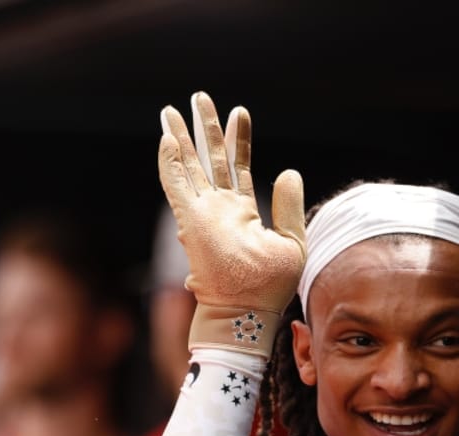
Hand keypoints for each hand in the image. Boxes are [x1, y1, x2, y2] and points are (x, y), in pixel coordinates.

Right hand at [158, 92, 305, 355]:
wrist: (247, 314)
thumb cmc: (270, 291)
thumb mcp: (292, 243)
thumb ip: (288, 207)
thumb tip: (288, 171)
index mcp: (242, 213)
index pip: (239, 167)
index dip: (240, 139)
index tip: (240, 112)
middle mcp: (219, 210)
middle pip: (210, 160)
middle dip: (206, 128)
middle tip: (200, 97)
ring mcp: (203, 215)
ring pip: (190, 166)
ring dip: (181, 136)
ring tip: (173, 108)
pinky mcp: (191, 221)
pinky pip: (177, 185)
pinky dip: (171, 161)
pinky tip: (166, 138)